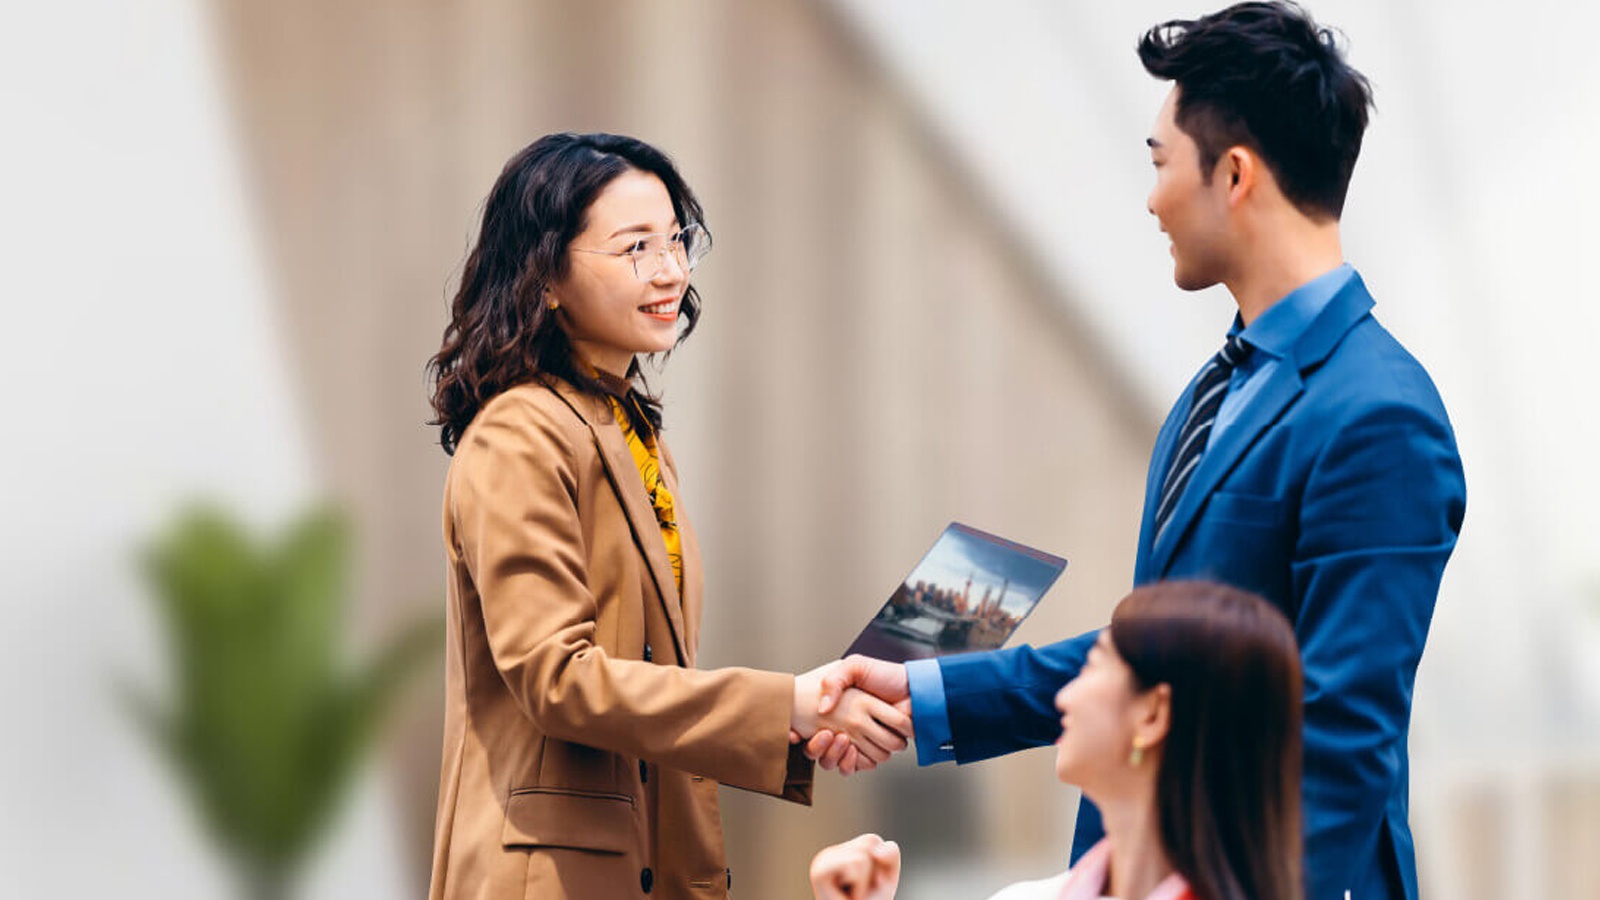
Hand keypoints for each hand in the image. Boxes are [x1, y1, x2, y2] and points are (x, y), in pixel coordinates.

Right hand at [794, 663, 911, 767]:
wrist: (913, 688)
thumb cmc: (885, 674)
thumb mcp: (854, 666)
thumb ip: (834, 680)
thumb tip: (822, 708)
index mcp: (840, 708)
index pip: (811, 731)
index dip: (805, 735)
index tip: (797, 734)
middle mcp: (848, 726)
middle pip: (824, 751)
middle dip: (823, 748)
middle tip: (826, 734)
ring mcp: (862, 740)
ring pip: (840, 760)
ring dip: (838, 754)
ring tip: (842, 739)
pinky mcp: (875, 750)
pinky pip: (859, 765)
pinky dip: (856, 762)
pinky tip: (853, 749)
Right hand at [810, 833, 900, 899]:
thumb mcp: (887, 876)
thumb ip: (890, 853)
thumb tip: (878, 851)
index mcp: (841, 853)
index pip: (873, 841)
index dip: (881, 866)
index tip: (869, 886)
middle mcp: (828, 854)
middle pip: (869, 842)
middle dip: (875, 872)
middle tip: (861, 893)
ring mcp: (822, 861)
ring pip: (864, 856)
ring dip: (866, 882)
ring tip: (854, 897)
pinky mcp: (819, 872)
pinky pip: (855, 865)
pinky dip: (860, 885)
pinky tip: (847, 897)